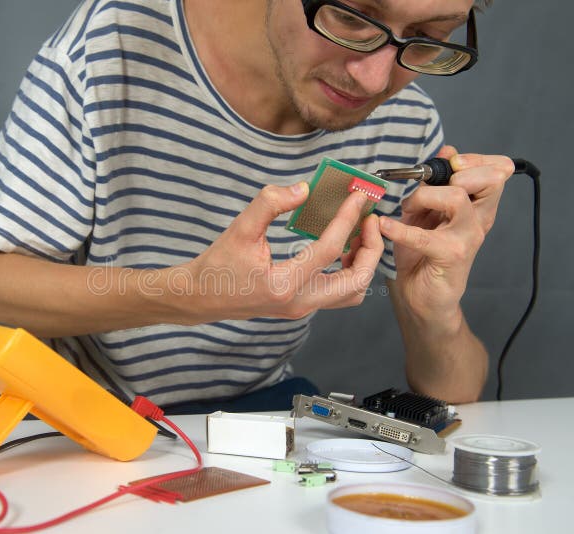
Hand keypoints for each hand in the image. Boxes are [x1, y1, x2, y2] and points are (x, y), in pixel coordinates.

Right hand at [185, 182, 384, 320]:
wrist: (201, 297)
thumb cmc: (218, 265)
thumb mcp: (240, 229)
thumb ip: (270, 203)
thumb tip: (304, 189)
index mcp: (284, 284)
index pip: (329, 250)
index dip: (347, 220)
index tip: (358, 198)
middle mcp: (299, 302)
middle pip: (356, 281)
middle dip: (372, 248)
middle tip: (369, 219)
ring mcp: (302, 308)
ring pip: (352, 292)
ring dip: (363, 263)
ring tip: (359, 233)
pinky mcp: (302, 306)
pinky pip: (338, 292)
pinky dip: (349, 270)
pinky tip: (341, 247)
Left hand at [380, 146, 514, 321]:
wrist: (420, 296)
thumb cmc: (422, 254)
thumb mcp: (427, 212)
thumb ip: (437, 183)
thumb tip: (448, 150)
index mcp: (478, 207)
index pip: (498, 171)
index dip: (476, 160)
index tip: (450, 162)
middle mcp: (479, 221)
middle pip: (489, 179)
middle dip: (456, 172)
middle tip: (428, 186)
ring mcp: (467, 238)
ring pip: (457, 199)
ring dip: (424, 196)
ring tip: (407, 208)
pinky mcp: (450, 256)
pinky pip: (425, 236)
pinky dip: (400, 229)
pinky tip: (386, 225)